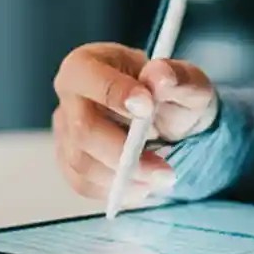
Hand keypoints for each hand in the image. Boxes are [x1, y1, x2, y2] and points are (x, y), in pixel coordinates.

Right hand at [52, 42, 218, 201]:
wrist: (171, 120)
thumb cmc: (173, 94)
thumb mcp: (187, 81)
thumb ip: (176, 77)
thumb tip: (160, 77)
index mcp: (88, 63)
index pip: (88, 77)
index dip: (115, 93)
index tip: (148, 108)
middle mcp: (69, 96)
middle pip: (83, 129)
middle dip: (124, 153)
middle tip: (164, 170)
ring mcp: (66, 131)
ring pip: (82, 163)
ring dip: (124, 178)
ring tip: (160, 177)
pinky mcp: (70, 161)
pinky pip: (83, 184)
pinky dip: (115, 191)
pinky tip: (142, 185)